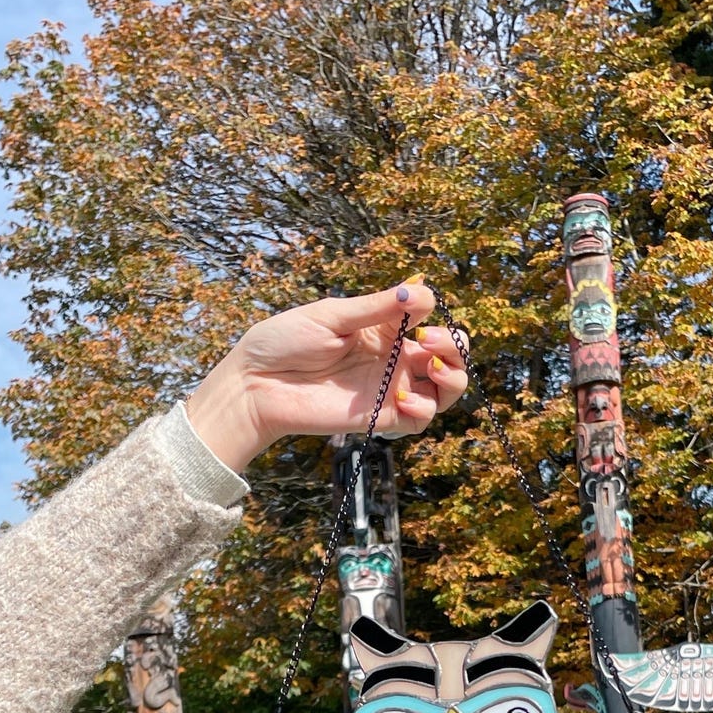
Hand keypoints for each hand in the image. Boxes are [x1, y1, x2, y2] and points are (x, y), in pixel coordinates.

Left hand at [185, 279, 467, 470]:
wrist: (256, 385)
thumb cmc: (285, 342)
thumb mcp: (332, 316)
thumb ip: (376, 308)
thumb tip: (420, 292)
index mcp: (381, 327)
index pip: (427, 318)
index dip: (433, 312)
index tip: (419, 307)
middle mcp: (392, 358)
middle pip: (447, 356)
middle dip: (455, 346)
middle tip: (433, 341)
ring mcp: (388, 389)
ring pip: (444, 390)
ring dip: (453, 378)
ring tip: (436, 368)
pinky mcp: (380, 419)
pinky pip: (420, 420)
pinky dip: (424, 409)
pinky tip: (404, 398)